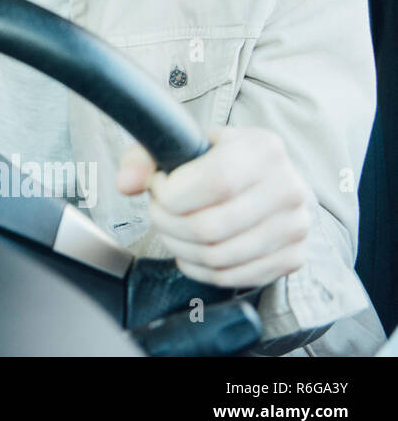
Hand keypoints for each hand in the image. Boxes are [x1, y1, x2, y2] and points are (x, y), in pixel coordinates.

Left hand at [117, 126, 314, 288]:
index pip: (216, 183)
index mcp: (264, 149)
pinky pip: (230, 277)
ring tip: (171, 226)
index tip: (158, 186)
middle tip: (160, 210)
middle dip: (167, 223)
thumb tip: (126, 183)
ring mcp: (295, 227)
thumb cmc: (215, 158)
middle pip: (210, 227)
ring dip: (178, 246)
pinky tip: (188, 248)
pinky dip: (197, 268)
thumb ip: (143, 157)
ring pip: (217, 257)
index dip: (172, 193)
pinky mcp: (292, 258)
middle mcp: (288, 188)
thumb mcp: (180, 142)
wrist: (261, 177)